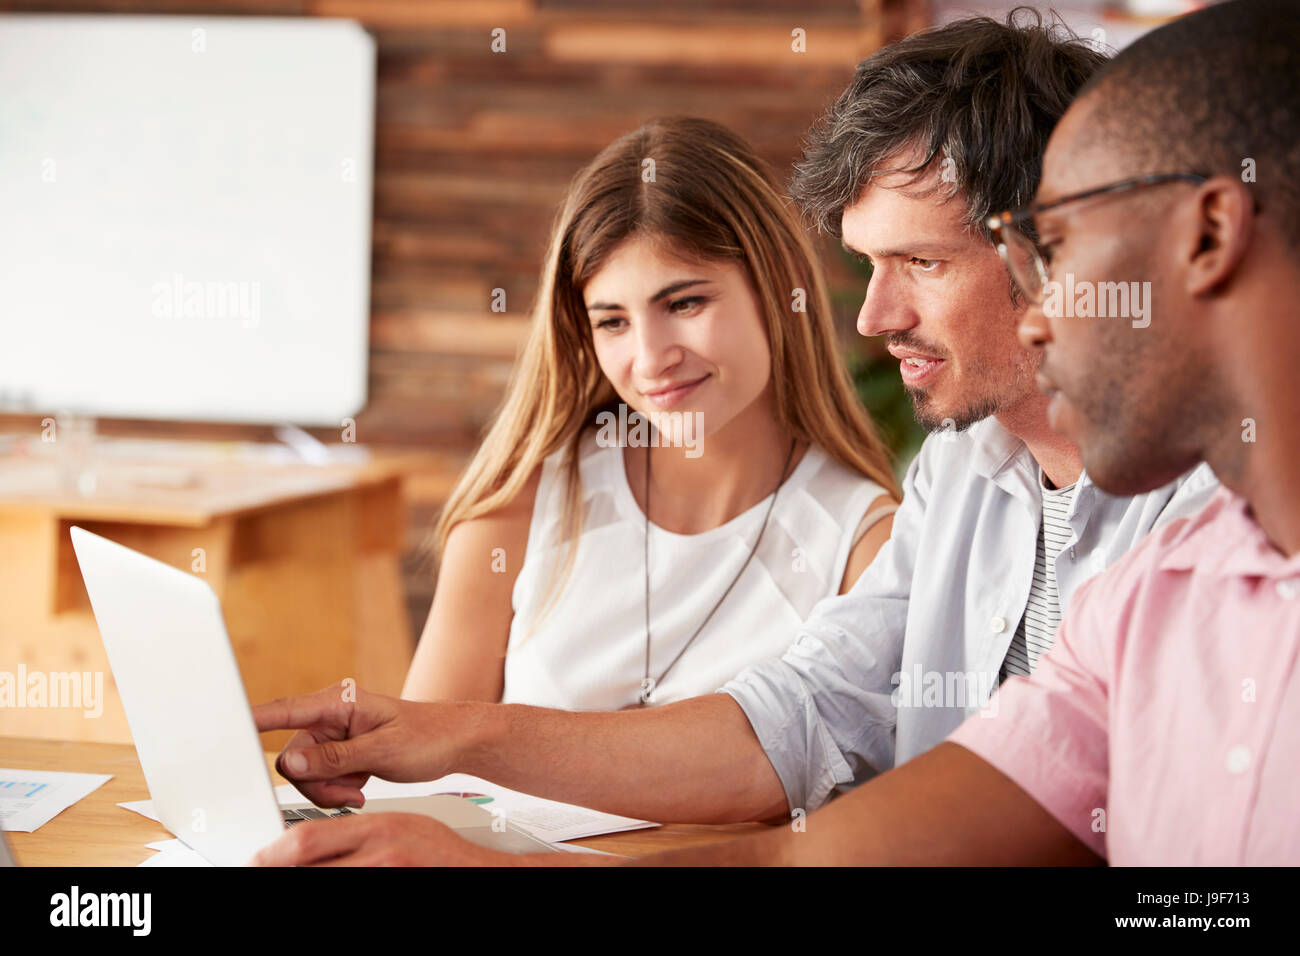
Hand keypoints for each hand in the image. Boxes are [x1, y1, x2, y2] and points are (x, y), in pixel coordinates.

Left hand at [249, 812, 511, 865]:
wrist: (480, 868)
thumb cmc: (439, 849)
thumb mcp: (398, 826)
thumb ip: (357, 834)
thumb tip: (307, 845)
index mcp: (378, 826)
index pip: (308, 838)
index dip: (274, 852)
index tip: (260, 857)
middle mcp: (380, 851)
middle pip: (306, 862)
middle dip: (276, 867)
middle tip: (259, 868)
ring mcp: (386, 872)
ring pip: (323, 880)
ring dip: (300, 881)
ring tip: (288, 878)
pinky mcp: (393, 887)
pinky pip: (350, 891)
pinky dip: (328, 888)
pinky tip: (323, 882)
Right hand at [252, 682, 470, 809]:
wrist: (453, 741)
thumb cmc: (427, 736)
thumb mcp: (382, 751)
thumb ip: (334, 758)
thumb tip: (290, 761)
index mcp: (339, 702)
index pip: (286, 710)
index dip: (253, 718)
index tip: (224, 723)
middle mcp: (331, 714)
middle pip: (294, 755)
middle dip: (318, 781)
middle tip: (351, 793)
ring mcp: (334, 733)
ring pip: (305, 771)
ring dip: (329, 788)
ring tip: (360, 790)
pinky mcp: (339, 749)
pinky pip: (319, 776)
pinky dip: (336, 789)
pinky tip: (361, 787)